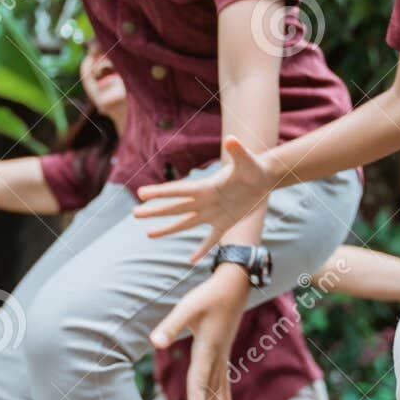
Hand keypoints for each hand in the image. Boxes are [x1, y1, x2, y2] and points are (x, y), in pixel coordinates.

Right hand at [133, 137, 273, 262]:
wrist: (264, 177)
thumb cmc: (254, 166)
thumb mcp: (246, 160)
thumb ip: (238, 151)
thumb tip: (232, 139)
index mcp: (206, 187)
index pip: (179, 191)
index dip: (160, 193)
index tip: (142, 194)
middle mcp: (205, 201)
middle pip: (175, 208)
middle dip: (155, 211)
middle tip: (135, 213)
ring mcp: (213, 213)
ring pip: (185, 224)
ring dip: (168, 229)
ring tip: (149, 234)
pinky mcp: (225, 223)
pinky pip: (211, 239)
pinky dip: (202, 250)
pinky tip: (192, 260)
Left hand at [151, 266, 250, 399]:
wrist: (236, 283)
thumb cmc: (209, 294)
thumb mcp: (187, 307)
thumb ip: (170, 325)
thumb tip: (154, 342)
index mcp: (206, 351)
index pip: (199, 385)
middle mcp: (216, 358)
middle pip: (209, 395)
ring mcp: (222, 355)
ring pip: (217, 391)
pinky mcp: (223, 350)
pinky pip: (223, 379)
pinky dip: (223, 395)